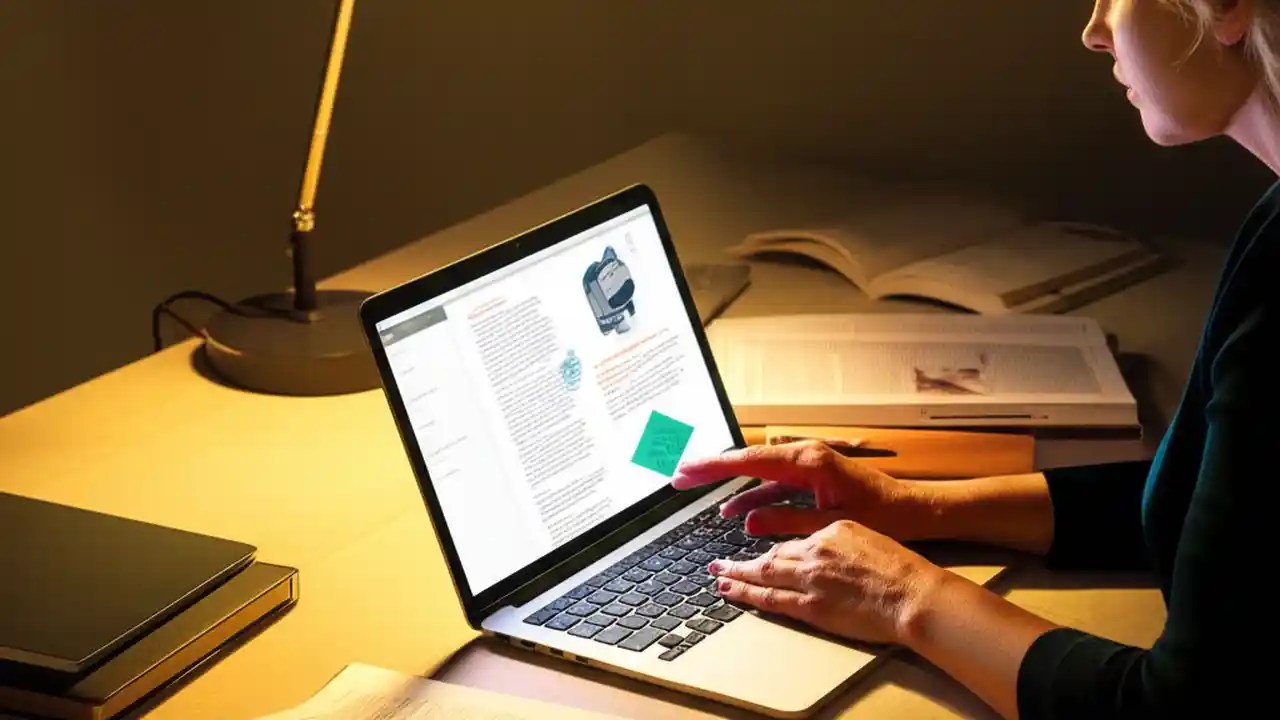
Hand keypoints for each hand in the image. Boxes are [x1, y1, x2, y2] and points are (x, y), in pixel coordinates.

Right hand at [672, 441, 928, 538]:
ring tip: (702, 498)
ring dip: (733, 487)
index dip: (712, 468)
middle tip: (679, 477)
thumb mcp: (829, 522)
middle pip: (747, 460)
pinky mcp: (813, 476)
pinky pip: (775, 483)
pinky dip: (756, 496)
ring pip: (759, 473)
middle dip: (712, 470)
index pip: (747, 461)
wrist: (914, 510)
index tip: (685, 473)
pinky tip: (739, 513)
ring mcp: (808, 465)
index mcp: (807, 462)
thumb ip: (785, 520)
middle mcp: (804, 456)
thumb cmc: (881, 514)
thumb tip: (747, 520)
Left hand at [709, 519, 945, 644]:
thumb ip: (842, 540)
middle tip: (720, 563)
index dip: (774, 548)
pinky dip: (748, 594)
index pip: (794, 540)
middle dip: (743, 560)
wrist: (912, 594)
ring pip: (764, 574)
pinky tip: (731, 593)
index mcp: (831, 530)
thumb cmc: (901, 570)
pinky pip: (771, 599)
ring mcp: (810, 578)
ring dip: (737, 575)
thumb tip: (825, 547)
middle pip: (771, 554)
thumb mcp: (869, 537)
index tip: (763, 554)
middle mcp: (815, 550)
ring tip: (718, 576)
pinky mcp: (811, 605)